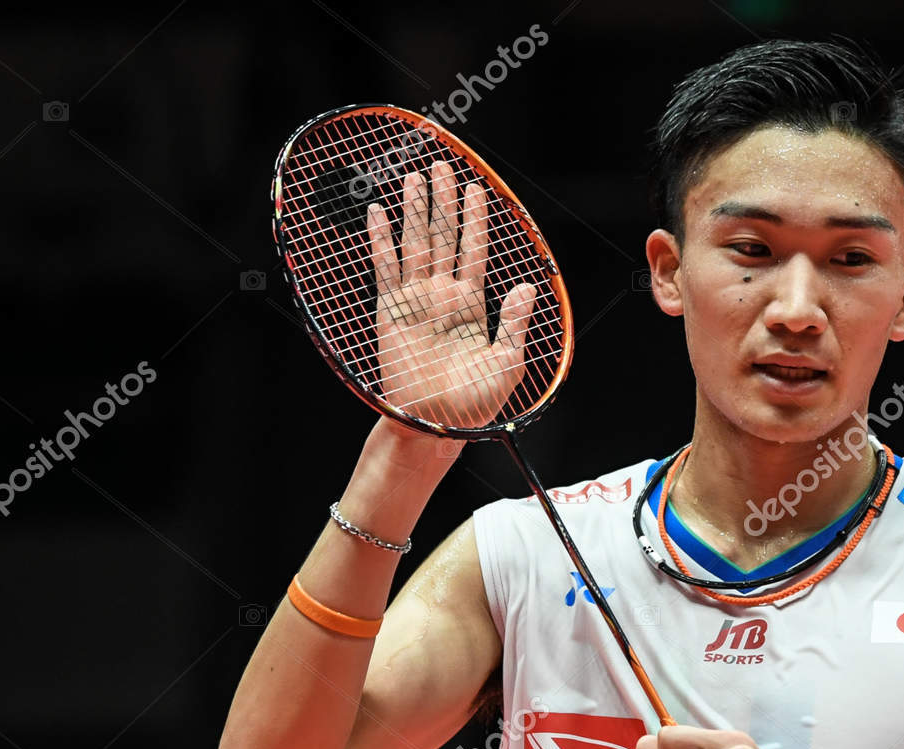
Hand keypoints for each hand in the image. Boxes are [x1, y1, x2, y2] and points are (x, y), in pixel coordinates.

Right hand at [367, 160, 537, 428]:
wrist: (434, 428)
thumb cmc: (473, 405)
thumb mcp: (507, 365)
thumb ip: (514, 324)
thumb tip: (526, 286)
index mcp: (473, 305)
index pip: (475, 251)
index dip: (476, 220)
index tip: (478, 189)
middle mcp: (444, 296)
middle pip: (444, 238)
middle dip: (444, 202)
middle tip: (442, 166)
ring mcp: (415, 301)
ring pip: (415, 245)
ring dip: (415, 212)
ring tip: (415, 177)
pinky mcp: (389, 312)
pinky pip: (384, 269)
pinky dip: (380, 241)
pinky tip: (378, 214)